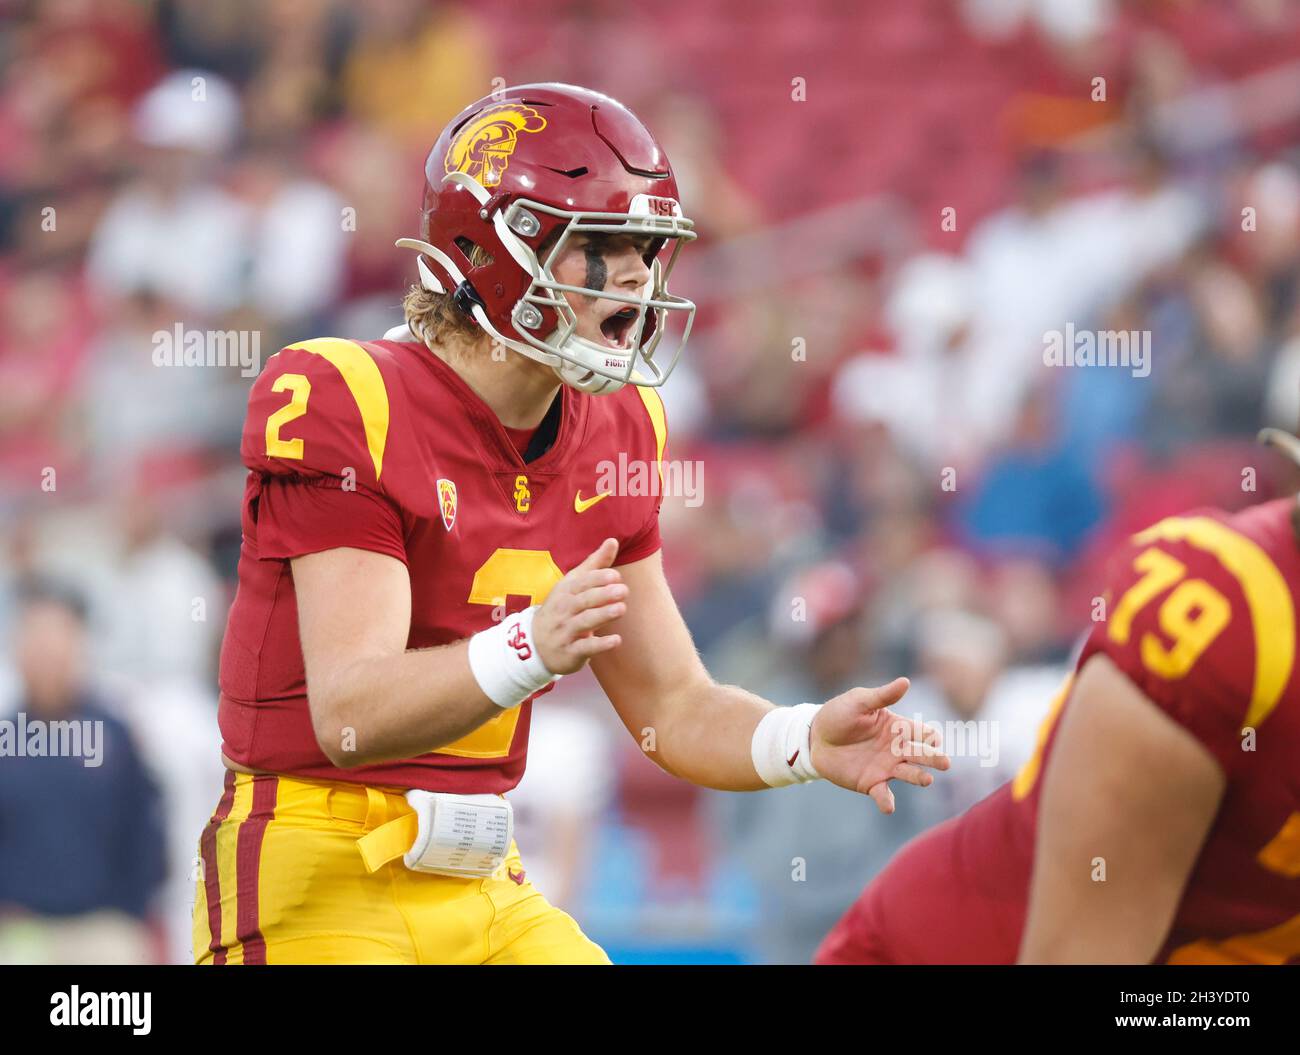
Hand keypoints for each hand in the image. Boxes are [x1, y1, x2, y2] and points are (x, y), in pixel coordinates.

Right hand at [534, 537, 626, 674]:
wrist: (535, 644)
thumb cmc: (562, 608)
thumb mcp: (573, 584)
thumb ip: (595, 564)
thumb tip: (613, 540)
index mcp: (565, 591)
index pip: (581, 582)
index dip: (598, 579)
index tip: (616, 576)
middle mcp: (563, 610)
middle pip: (583, 600)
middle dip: (602, 595)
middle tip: (623, 590)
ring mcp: (565, 631)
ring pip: (584, 622)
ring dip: (603, 615)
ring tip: (621, 609)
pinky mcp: (570, 651)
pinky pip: (585, 647)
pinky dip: (600, 645)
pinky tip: (616, 640)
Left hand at [810, 678, 949, 814]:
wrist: (815, 737)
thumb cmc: (839, 715)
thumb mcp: (859, 701)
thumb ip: (883, 696)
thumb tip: (906, 681)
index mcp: (898, 728)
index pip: (923, 733)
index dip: (931, 737)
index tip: (933, 740)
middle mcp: (897, 750)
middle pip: (923, 755)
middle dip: (935, 759)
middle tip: (945, 763)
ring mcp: (886, 768)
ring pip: (909, 774)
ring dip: (919, 777)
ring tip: (926, 780)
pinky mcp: (870, 783)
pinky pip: (883, 794)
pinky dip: (887, 801)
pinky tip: (888, 806)